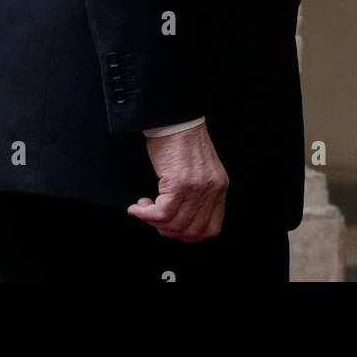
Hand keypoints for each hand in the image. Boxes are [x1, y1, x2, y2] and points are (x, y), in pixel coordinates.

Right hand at [128, 123, 228, 241]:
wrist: (176, 120)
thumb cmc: (182, 141)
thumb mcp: (201, 171)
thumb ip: (199, 195)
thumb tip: (180, 221)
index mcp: (219, 188)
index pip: (211, 228)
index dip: (188, 236)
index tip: (172, 229)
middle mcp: (212, 190)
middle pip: (191, 231)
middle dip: (168, 231)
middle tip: (154, 219)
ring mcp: (196, 188)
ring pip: (174, 224)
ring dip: (153, 222)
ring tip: (144, 207)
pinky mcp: (179, 184)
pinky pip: (161, 214)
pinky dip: (145, 215)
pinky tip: (137, 207)